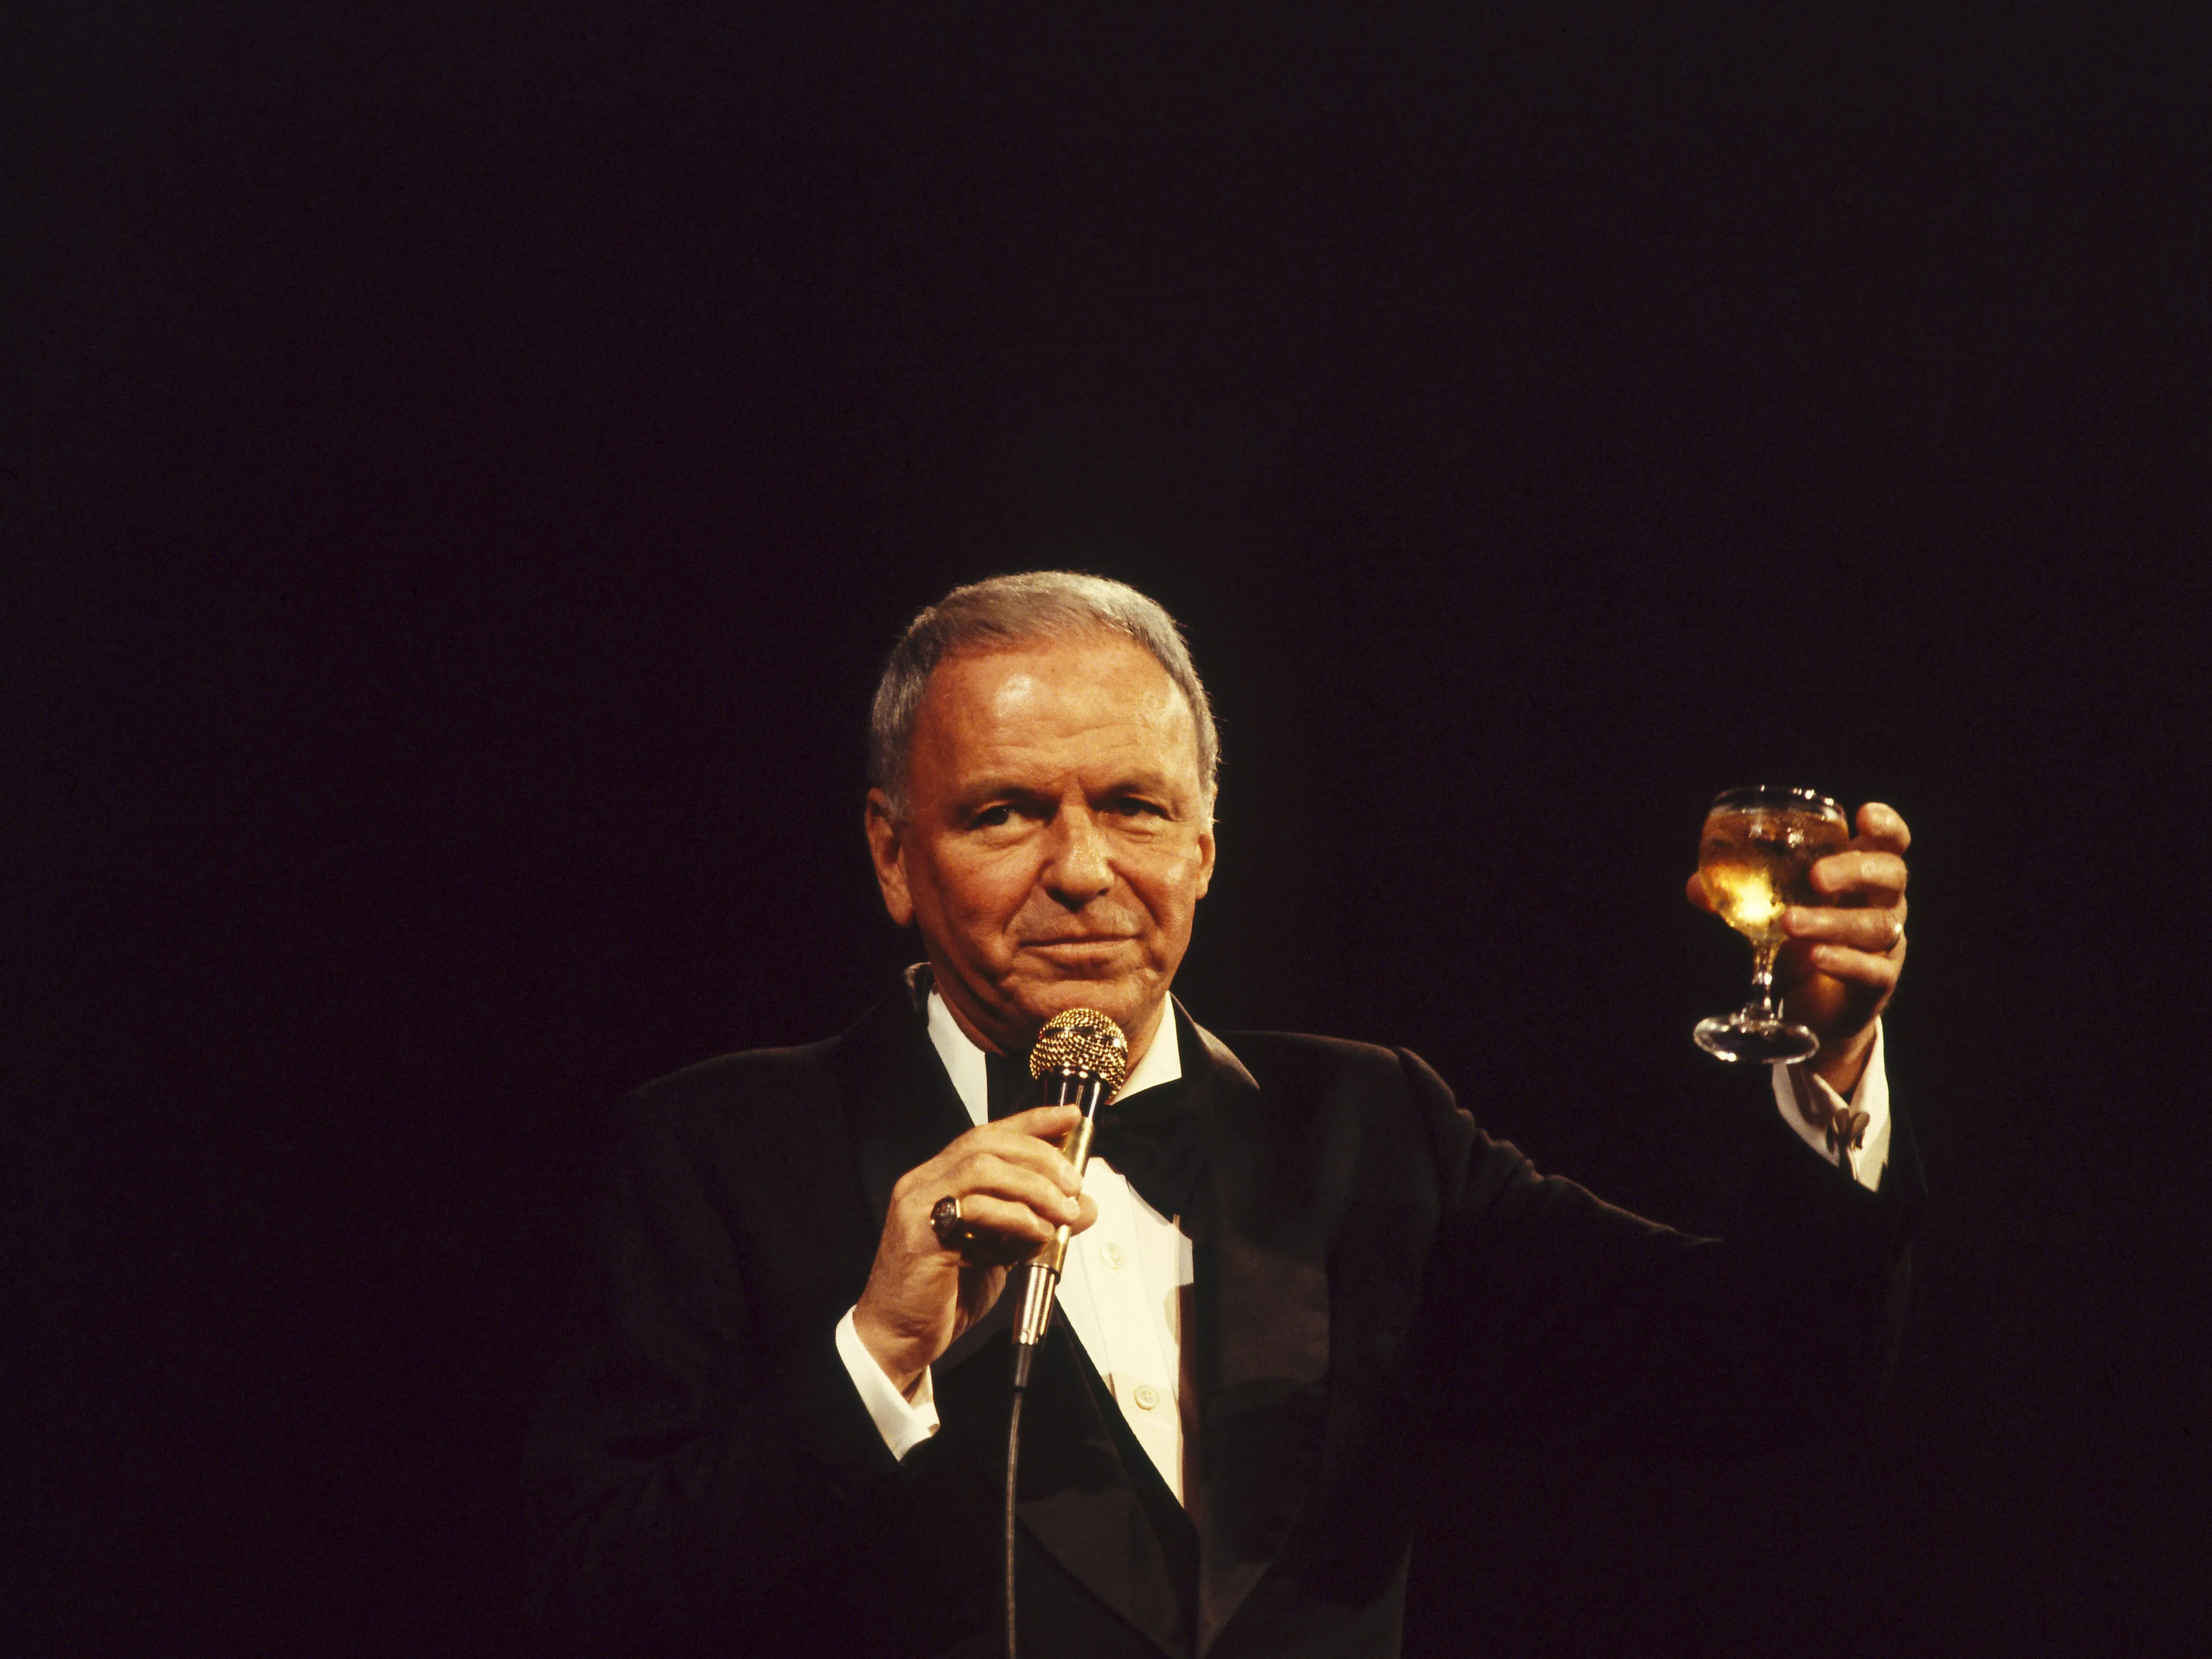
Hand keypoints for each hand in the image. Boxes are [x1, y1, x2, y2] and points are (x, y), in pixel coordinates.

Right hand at [852, 1104, 1098, 1392]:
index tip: (1070, 1117)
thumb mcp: (1003, 1253)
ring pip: (982, 1169)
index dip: (1031, 1121)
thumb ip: (1037, 1224)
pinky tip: (1038, 1234)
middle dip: (1039, 1155)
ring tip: (1064, 1210)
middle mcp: (924, 1183)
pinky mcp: (921, 1235)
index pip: (987, 1134)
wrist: (899, 1339)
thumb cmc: (946, 1295)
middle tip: (1074, 1181)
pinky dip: (1016, 1218)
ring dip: (1034, 1185)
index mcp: (940, 1179)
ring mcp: (918, 1205)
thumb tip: (1085, 1207)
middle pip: (986, 1143)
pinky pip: (976, 1211)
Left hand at [1688, 801, 1909, 1093]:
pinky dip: (1843, 961)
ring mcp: (1887, 942)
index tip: (1863, 814)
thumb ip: (1734, 893)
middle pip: (1891, 875)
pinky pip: (1872, 969)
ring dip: (1832, 922)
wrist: (1813, 1007)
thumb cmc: (1795, 943)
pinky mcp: (1880, 981)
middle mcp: (1882, 903)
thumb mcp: (1767, 911)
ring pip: (1877, 925)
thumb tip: (1695, 887)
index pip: (1890, 842)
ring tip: (1789, 924)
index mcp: (1860, 874)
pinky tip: (1815, 957)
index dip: (1886, 826)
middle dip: (1855, 871)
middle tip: (1816, 877)